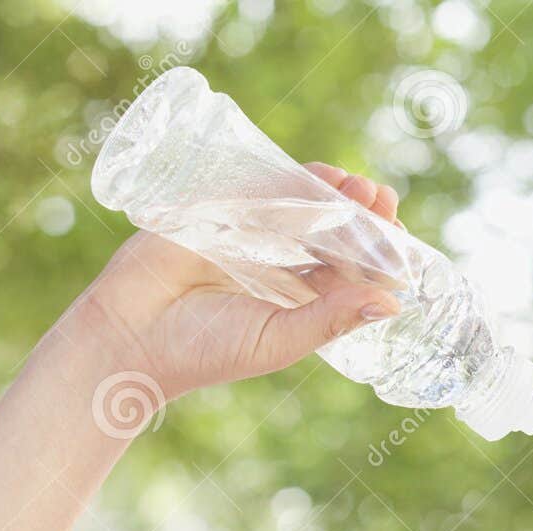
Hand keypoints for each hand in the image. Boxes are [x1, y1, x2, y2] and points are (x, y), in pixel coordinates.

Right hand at [42, 163, 404, 396]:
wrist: (131, 336)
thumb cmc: (206, 351)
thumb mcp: (279, 339)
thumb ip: (332, 319)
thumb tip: (393, 303)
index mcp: (300, 301)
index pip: (351, 272)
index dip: (378, 254)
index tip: (401, 240)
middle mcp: (280, 267)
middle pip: (333, 232)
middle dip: (362, 216)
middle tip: (382, 199)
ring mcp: (251, 238)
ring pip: (303, 207)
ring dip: (334, 193)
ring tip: (359, 186)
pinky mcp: (217, 212)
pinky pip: (262, 189)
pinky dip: (293, 180)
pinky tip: (320, 177)